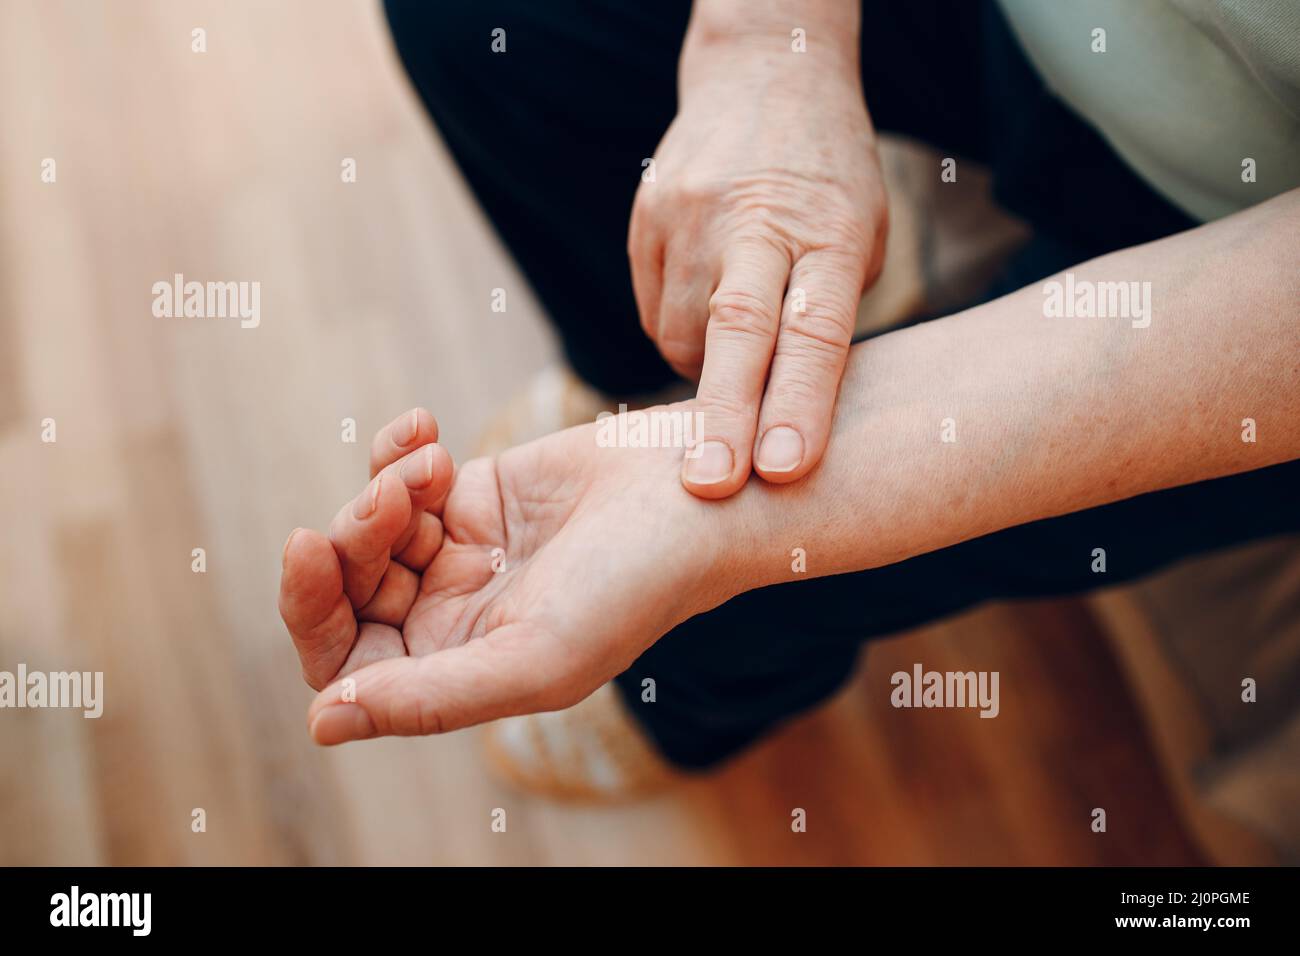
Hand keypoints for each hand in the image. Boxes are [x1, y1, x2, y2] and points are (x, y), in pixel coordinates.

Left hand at [278, 407, 745, 743]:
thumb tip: (322, 724)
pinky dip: (398, 451)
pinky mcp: (476, 494)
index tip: (309, 545)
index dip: (310, 611)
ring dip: (384, 487)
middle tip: (390, 498)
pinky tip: (426, 429)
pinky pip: (401, 474)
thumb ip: (430, 697)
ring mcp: (461, 555)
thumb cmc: (634, 586)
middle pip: (348, 589)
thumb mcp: (533, 658)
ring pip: (371, 526)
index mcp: (460, 671)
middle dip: (351, 537)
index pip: (346, 662)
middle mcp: (453, 619)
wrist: (702, 490)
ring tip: (432, 464)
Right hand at [629, 34, 886, 497]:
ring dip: (708, 375)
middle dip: (726, 416)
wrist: (762, 73)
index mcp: (830, 228)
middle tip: (711, 485)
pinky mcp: (646, 219)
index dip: (802, 402)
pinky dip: (682, 334)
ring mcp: (690, 215)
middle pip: (738, 330)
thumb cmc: (829, 179)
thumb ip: (826, 317)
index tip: (786, 468)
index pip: (816, 329)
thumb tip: (787, 412)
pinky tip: (707, 308)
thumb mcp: (861, 235)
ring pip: (684, 334)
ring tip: (736, 354)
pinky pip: (655, 313)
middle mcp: (756, 221)